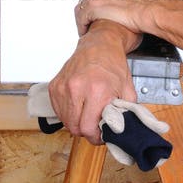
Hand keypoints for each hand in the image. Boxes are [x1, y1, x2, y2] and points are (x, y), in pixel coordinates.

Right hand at [48, 21, 137, 144]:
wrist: (99, 45)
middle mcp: (76, 88)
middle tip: (95, 125)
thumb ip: (126, 112)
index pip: (87, 128)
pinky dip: (68, 112)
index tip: (100, 135)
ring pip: (65, 120)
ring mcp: (63, 87)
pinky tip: (78, 105)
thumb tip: (122, 130)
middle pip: (74, 127)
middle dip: (86, 131)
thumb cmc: (113, 65)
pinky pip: (58, 110)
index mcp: (96, 90)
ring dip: (76, 122)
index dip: (95, 137)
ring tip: (87, 113)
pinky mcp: (55, 86)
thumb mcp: (127, 89)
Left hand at [75, 0, 161, 36]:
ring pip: (83, 7)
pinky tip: (85, 33)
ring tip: (87, 28)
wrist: (152, 11)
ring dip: (84, 18)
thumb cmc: (151, 4)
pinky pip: (82, 17)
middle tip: (92, 20)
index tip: (99, 8)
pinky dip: (82, 25)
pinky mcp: (93, 6)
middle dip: (89, 9)